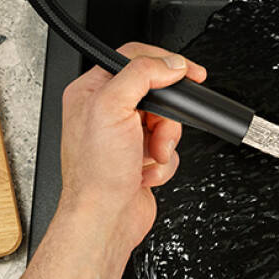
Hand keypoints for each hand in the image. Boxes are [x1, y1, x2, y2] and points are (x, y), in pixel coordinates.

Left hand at [57, 42, 207, 254]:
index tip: (188, 71)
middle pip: (157, 93)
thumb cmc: (95, 174)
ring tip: (149, 156)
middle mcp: (105, 112)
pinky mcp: (139, 157)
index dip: (163, 62)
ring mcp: (123, 136)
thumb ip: (141, 75)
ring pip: (166, 122)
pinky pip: (168, 147)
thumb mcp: (112, 107)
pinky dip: (163, 163)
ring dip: (164, 142)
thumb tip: (169, 64)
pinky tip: (144, 172)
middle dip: (166, 117)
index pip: (133, 58)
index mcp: (90, 92)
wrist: (105, 219)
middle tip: (158, 129)